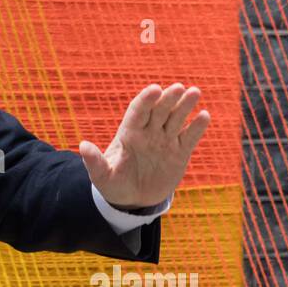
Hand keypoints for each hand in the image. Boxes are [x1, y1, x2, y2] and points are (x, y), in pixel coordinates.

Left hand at [79, 83, 209, 208]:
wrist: (133, 199)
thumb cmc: (114, 184)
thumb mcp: (102, 176)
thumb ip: (95, 162)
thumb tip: (82, 146)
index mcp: (129, 133)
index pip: (138, 112)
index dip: (146, 100)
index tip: (155, 89)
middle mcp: (149, 132)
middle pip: (159, 111)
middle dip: (168, 99)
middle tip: (179, 88)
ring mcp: (165, 140)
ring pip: (176, 119)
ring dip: (185, 106)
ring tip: (194, 92)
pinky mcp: (180, 152)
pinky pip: (190, 137)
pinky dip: (197, 127)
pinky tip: (204, 116)